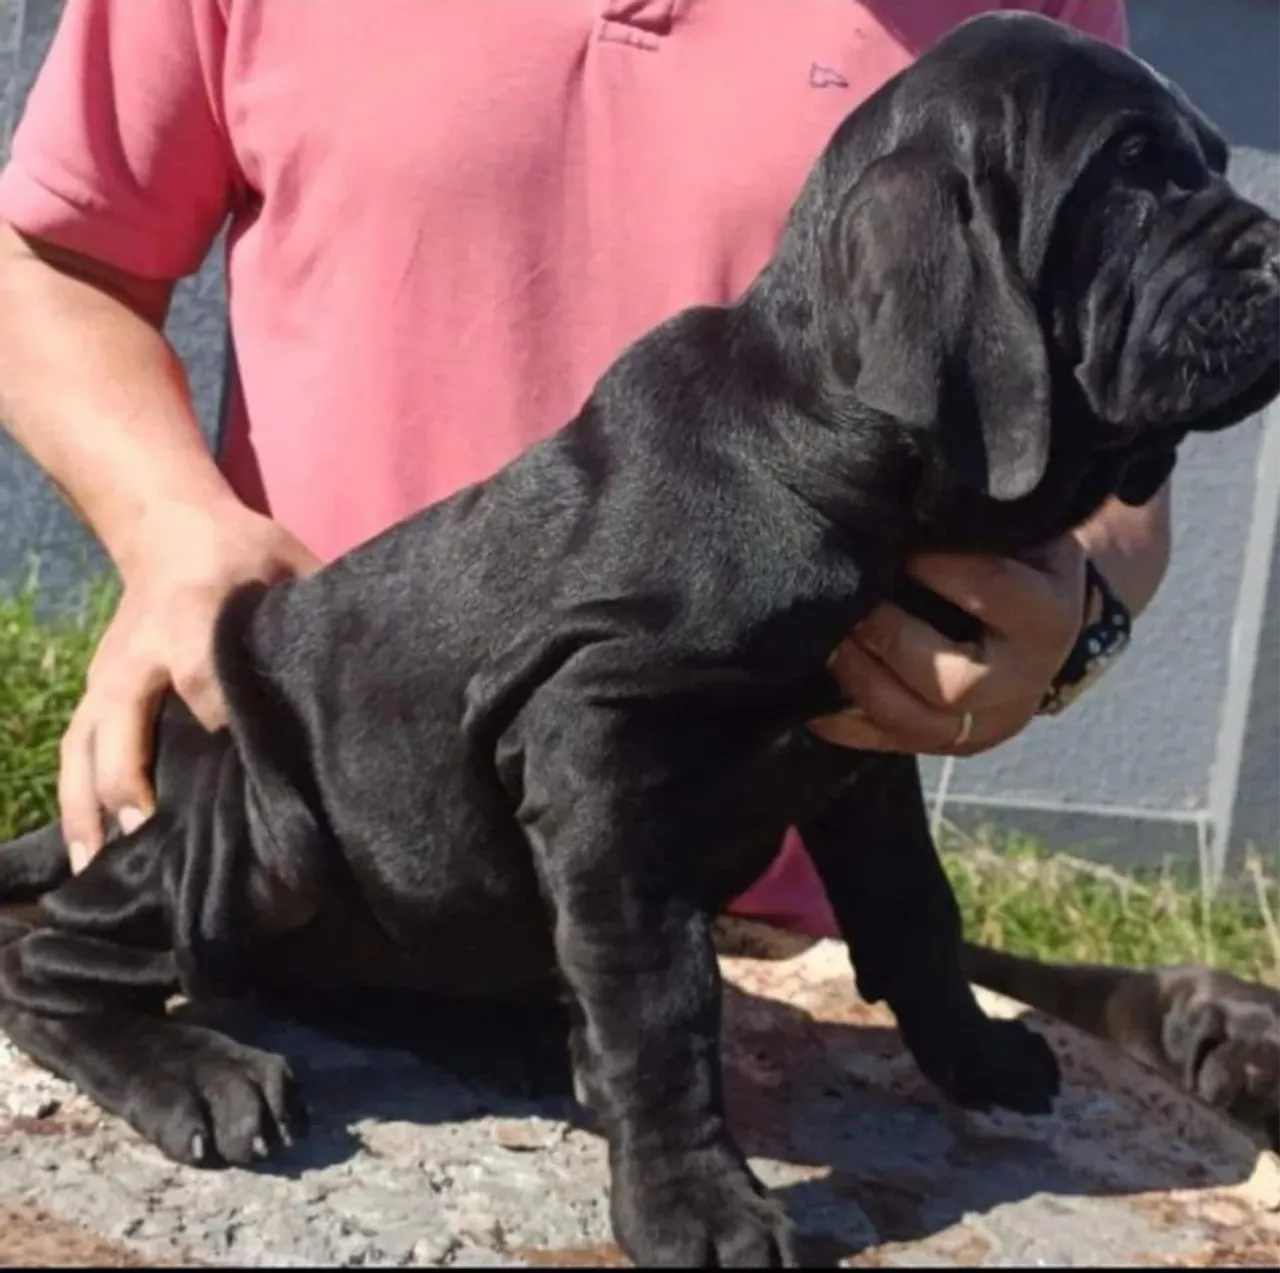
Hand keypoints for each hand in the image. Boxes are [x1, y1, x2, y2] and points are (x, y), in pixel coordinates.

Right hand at [60, 500, 319, 871]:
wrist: (167, 525)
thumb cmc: (243, 551)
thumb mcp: (288, 563)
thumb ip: (316, 611)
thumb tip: (367, 671)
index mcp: (192, 613)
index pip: (201, 675)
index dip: (223, 718)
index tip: (253, 766)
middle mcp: (139, 651)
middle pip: (122, 724)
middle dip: (133, 782)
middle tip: (155, 838)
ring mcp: (107, 675)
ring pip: (84, 747)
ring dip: (89, 808)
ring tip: (101, 870)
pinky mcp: (93, 691)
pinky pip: (73, 750)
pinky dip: (74, 801)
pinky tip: (86, 852)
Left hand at [809, 535, 1084, 755]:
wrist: (1040, 617)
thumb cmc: (1019, 555)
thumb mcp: (1020, 530)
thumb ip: (975, 522)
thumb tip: (904, 501)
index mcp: (1048, 617)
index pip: (996, 594)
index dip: (942, 570)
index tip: (899, 545)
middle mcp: (1023, 680)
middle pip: (950, 684)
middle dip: (888, 642)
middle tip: (850, 605)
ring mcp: (986, 723)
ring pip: (915, 723)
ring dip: (859, 683)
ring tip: (825, 641)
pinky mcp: (949, 744)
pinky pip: (889, 744)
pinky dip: (844, 724)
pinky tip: (812, 698)